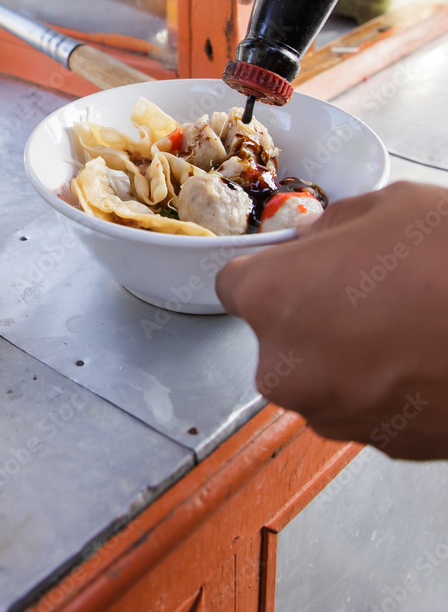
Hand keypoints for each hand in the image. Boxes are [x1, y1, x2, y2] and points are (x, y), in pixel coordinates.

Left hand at [216, 182, 447, 457]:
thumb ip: (329, 229)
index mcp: (272, 300)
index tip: (296, 267)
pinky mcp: (379, 447)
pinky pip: (361, 405)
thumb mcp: (384, 208)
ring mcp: (333, 415)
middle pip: (276, 337)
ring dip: (344, 354)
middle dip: (308, 315)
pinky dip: (381, 386)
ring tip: (404, 322)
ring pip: (319, 375)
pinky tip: (423, 357)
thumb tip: (313, 245)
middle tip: (364, 289)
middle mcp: (286, 368)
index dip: (267, 272)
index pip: (233, 285)